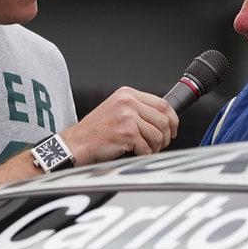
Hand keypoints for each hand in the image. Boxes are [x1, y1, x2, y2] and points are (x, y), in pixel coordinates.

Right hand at [60, 86, 178, 163]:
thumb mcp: (117, 110)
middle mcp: (128, 102)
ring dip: (154, 147)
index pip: (162, 103)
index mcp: (127, 94)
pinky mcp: (126, 133)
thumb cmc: (95, 131)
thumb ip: (138, 109)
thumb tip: (164, 119)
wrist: (75, 144)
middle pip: (164, 119)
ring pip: (158, 135)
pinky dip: (144, 154)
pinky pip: (147, 147)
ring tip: (144, 150)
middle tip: (159, 144)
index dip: (172, 119)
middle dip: (165, 136)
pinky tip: (134, 153)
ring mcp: (127, 117)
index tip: (172, 129)